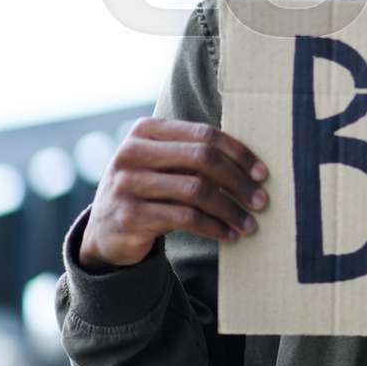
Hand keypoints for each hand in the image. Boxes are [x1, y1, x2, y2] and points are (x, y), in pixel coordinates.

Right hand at [79, 118, 269, 271]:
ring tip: (249, 224)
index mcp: (145, 131)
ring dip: (230, 209)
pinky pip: (185, 218)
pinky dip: (213, 227)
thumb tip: (254, 167)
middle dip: (238, 181)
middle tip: (261, 201)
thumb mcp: (164, 165)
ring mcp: (126, 184)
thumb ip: (195, 156)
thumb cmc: (148, 190)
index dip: (239, 153)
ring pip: (196, 191)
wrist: (104, 231)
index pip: (204, 135)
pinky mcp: (129, 216)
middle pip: (202, 159)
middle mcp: (131, 152)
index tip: (262, 173)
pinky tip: (228, 235)